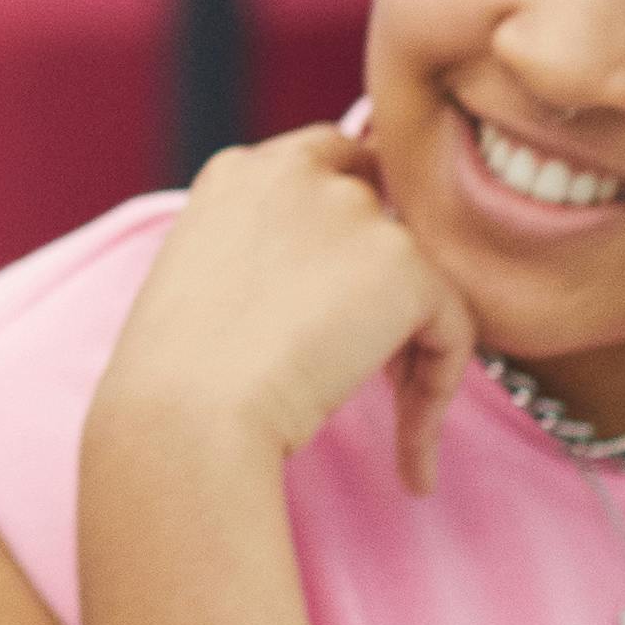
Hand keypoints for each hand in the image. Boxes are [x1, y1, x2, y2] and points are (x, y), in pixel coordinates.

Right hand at [93, 125, 476, 493]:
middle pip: (382, 216)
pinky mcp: (404, 263)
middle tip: (374, 376)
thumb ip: (263, 257)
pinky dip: (438, 394)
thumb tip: (327, 296)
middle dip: (383, 289)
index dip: (352, 230)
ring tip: (393, 427)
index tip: (350, 303)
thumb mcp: (204, 283)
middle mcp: (299, 171)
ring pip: (418, 280)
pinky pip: (451, 329)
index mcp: (240, 173)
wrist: (188, 412)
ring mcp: (354, 211)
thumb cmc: (173, 379)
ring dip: (409, 348)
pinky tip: (412, 460)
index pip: (329, 164)